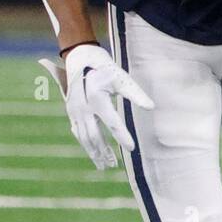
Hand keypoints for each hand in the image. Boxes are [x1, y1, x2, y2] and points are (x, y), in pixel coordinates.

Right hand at [40, 45, 153, 170]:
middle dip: (104, 152)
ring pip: (84, 136)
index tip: (132, 148)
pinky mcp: (70, 111)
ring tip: (103, 165)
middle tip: (114, 165)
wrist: (80, 56)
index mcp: (97, 98)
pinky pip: (77, 131)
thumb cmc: (104, 66)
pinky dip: (85, 143)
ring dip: (93, 152)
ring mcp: (74, 110)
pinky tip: (92, 152)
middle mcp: (83, 107)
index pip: (112, 123)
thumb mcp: (121, 78)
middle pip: (94, 136)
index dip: (123, 137)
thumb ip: (135, 93)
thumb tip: (151, 107)